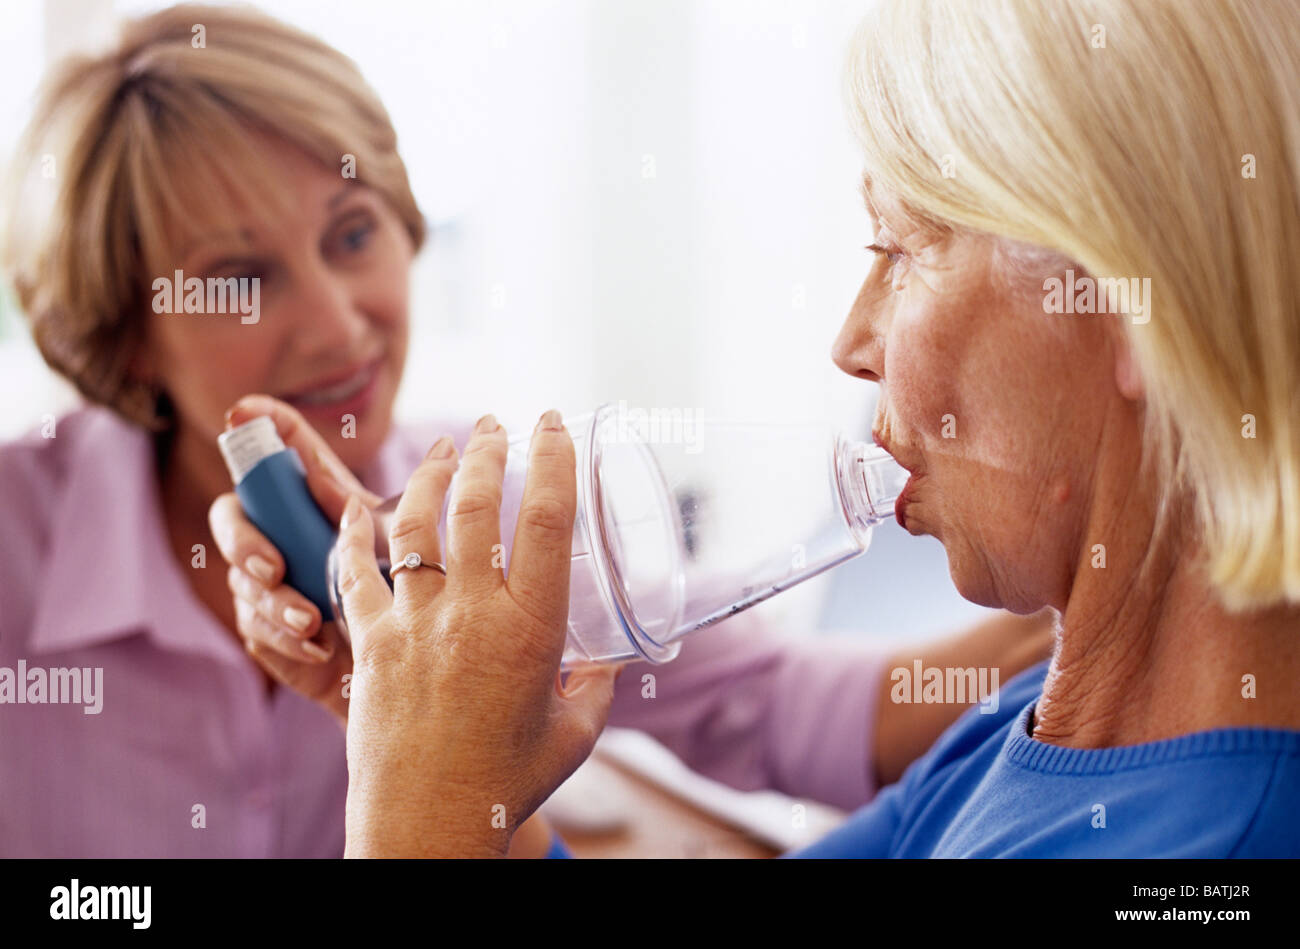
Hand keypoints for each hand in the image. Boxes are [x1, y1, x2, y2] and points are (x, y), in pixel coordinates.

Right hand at [208, 394, 381, 725]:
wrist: (419, 674)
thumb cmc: (413, 597)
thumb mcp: (403, 551)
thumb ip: (374, 518)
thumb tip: (378, 470)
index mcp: (315, 506)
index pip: (280, 457)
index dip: (260, 428)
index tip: (243, 409)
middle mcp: (282, 538)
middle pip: (235, 520)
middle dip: (245, 542)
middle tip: (275, 565)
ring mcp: (269, 588)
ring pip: (244, 584)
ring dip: (276, 602)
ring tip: (313, 621)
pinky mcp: (269, 635)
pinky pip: (257, 632)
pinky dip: (287, 641)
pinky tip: (319, 649)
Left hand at [335, 411, 617, 856]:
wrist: (427, 829)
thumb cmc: (508, 785)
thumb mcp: (575, 732)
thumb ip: (593, 687)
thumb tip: (605, 662)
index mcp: (531, 630)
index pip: (545, 520)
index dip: (552, 460)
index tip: (552, 425)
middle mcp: (470, 614)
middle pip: (475, 505)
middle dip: (486, 450)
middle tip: (493, 424)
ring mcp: (413, 624)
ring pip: (414, 525)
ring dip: (428, 475)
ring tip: (441, 448)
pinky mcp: (369, 645)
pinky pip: (355, 573)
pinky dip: (356, 535)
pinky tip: (361, 510)